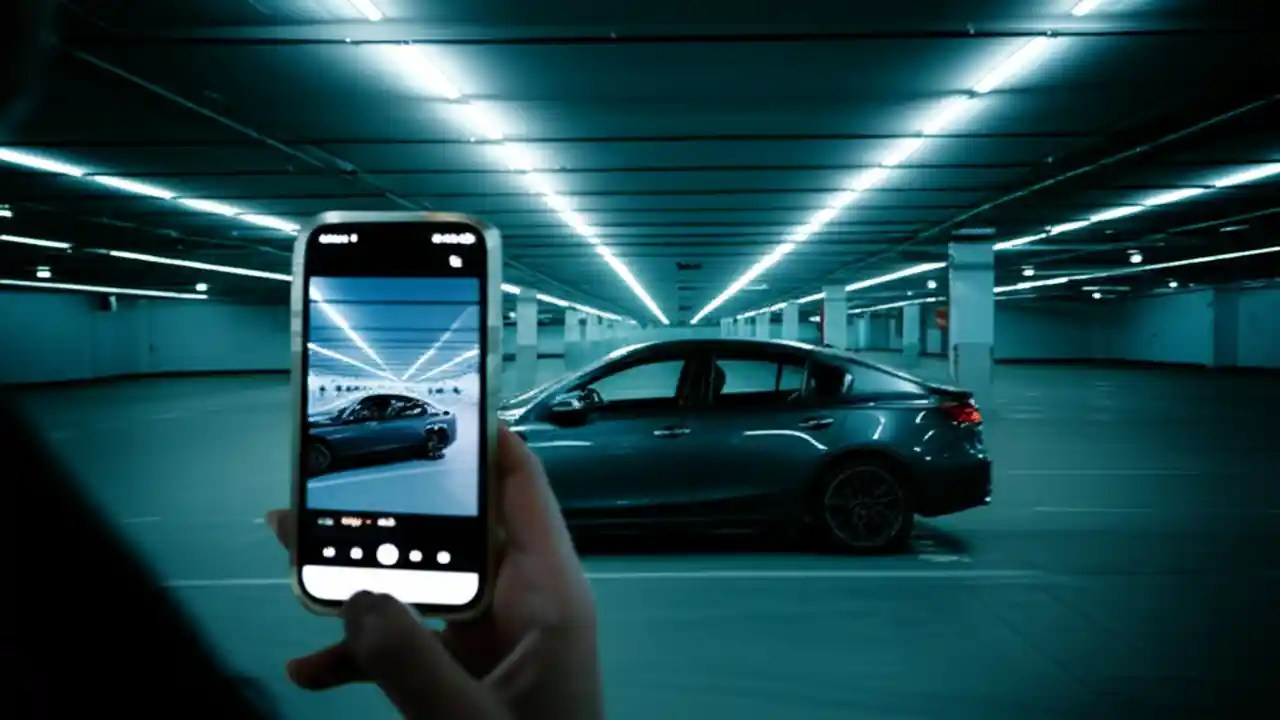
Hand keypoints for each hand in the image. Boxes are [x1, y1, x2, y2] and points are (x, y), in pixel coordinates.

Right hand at [266, 426, 601, 718]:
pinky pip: (416, 645)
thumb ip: (410, 665)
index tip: (432, 398)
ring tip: (289, 557)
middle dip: (387, 515)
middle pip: (456, 533)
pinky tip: (309, 669)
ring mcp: (498, 641)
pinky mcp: (473, 677)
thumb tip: (353, 600)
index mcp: (550, 595)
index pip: (523, 488)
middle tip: (326, 484)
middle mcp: (525, 604)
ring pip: (425, 588)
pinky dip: (365, 653)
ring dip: (361, 583)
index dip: (485, 438)